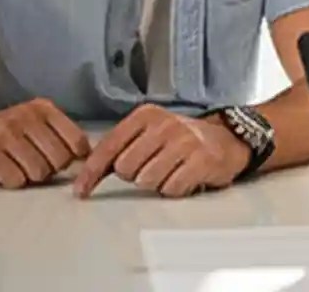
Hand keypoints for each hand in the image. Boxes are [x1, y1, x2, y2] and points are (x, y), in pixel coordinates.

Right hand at [0, 98, 89, 188]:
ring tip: (17, 165)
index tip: (65, 161)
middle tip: (34, 163)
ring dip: (29, 176)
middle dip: (50, 169)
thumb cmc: (8, 134)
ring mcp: (4, 133)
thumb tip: (91, 160)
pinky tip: (3, 170)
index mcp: (43, 109)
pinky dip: (11, 181)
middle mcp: (25, 117)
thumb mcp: (38, 124)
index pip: (77, 141)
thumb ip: (63, 137)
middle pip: (59, 160)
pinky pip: (15, 181)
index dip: (74, 158)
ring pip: (38, 172)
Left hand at [72, 105, 249, 198]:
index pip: (109, 146)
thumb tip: (86, 175)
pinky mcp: (201, 160)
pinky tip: (184, 177)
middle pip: (125, 168)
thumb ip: (119, 149)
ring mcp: (184, 141)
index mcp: (146, 116)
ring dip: (156, 183)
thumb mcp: (149, 134)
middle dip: (134, 174)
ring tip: (170, 171)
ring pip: (147, 181)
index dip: (91, 172)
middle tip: (152, 167)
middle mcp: (164, 124)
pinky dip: (175, 189)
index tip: (81, 191)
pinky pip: (171, 189)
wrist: (226, 140)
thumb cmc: (181, 140)